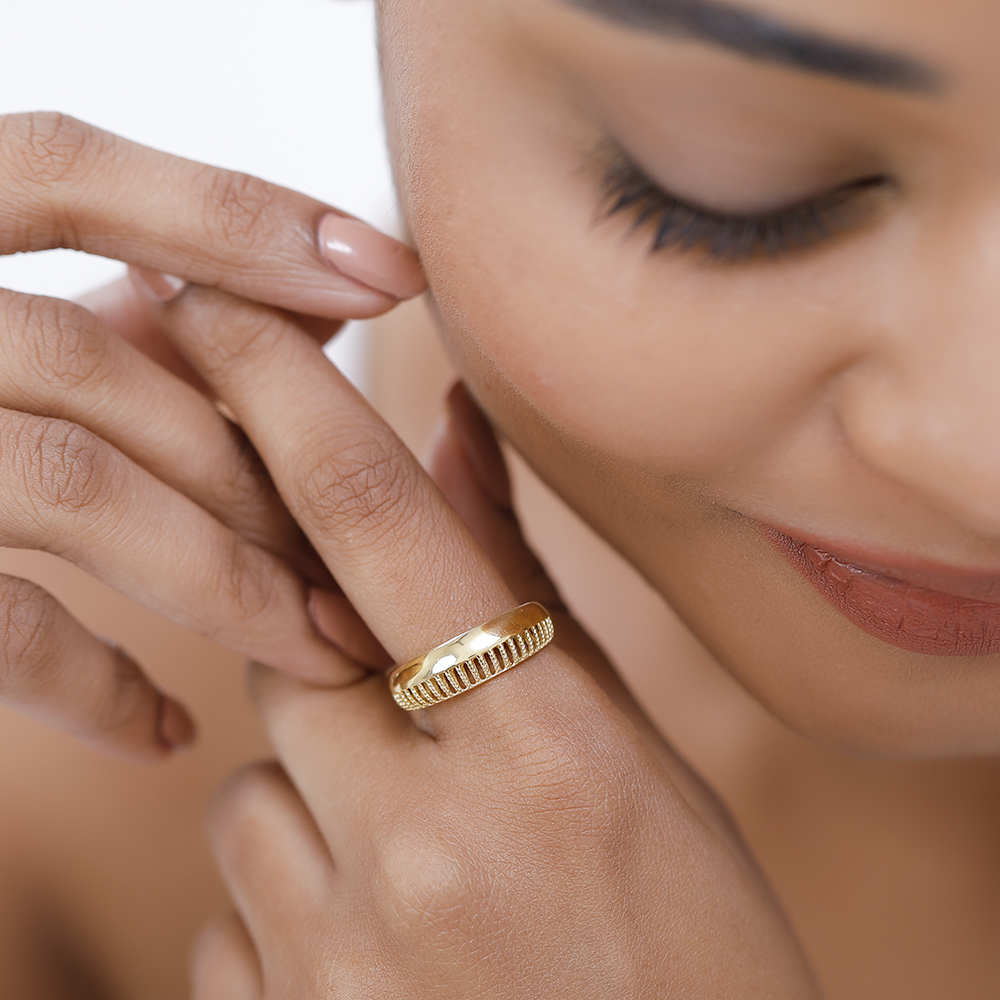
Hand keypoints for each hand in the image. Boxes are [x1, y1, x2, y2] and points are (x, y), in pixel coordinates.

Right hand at [0, 113, 422, 759]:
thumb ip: (137, 309)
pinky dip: (97, 685)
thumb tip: (321, 297)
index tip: (393, 272)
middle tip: (371, 565)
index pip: (64, 170)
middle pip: (98, 363)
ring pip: (72, 484)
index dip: (234, 213)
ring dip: (226, 579)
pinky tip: (170, 730)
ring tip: (321, 651)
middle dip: (259, 470)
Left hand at [145, 287, 820, 996]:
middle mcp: (430, 846)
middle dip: (317, 629)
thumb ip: (521, 583)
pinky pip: (236, 899)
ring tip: (429, 854)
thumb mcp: (632, 749)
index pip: (374, 523)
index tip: (218, 300)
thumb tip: (447, 427)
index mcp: (551, 750)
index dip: (284, 394)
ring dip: (321, 782)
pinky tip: (392, 937)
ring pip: (256, 781)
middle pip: (286, 643)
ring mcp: (340, 953)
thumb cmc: (688, 937)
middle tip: (399, 672)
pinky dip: (298, 887)